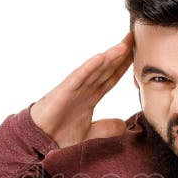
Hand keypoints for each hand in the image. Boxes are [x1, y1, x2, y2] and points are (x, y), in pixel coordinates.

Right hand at [30, 32, 133, 147]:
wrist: (40, 139)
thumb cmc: (59, 133)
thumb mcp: (90, 133)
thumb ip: (106, 128)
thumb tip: (123, 126)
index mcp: (91, 96)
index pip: (111, 77)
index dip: (124, 66)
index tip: (138, 53)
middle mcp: (84, 88)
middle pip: (106, 68)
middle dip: (120, 54)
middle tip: (134, 38)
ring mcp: (75, 87)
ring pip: (95, 69)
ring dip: (109, 57)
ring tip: (123, 45)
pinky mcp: (64, 91)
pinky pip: (79, 76)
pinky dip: (89, 67)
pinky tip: (100, 57)